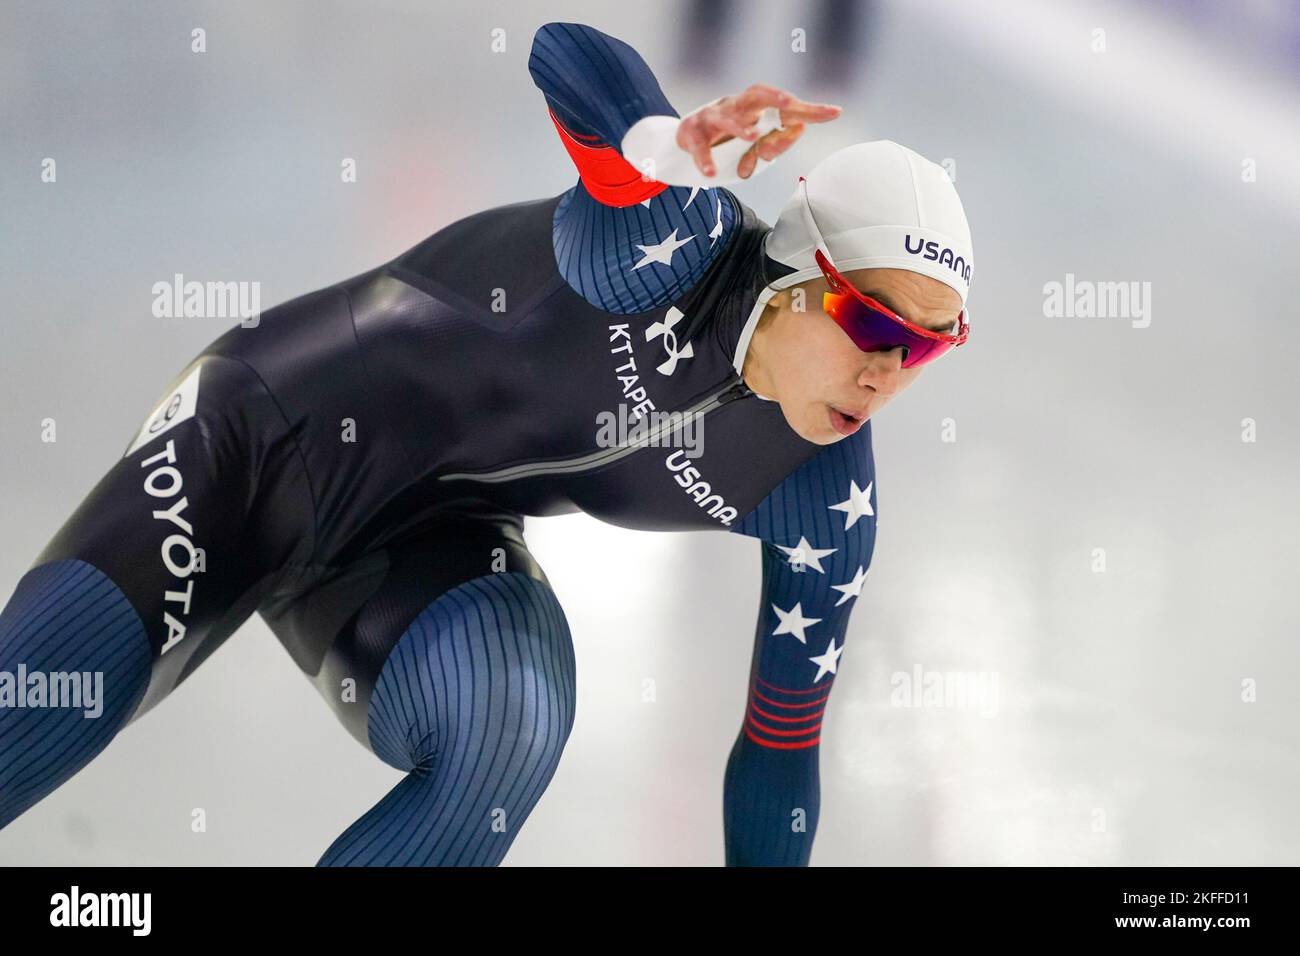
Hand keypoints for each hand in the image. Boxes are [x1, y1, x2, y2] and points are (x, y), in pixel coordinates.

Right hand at [675, 84, 841, 179]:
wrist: (687, 143)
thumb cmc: (729, 144)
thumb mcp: (756, 150)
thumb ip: (776, 145)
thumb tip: (798, 129)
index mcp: (756, 111)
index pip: (786, 107)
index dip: (810, 109)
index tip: (835, 112)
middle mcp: (737, 108)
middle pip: (756, 94)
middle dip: (773, 96)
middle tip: (789, 103)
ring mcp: (714, 118)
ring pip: (727, 117)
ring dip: (739, 127)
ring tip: (752, 136)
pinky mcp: (692, 133)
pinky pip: (700, 146)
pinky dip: (705, 159)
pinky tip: (710, 173)